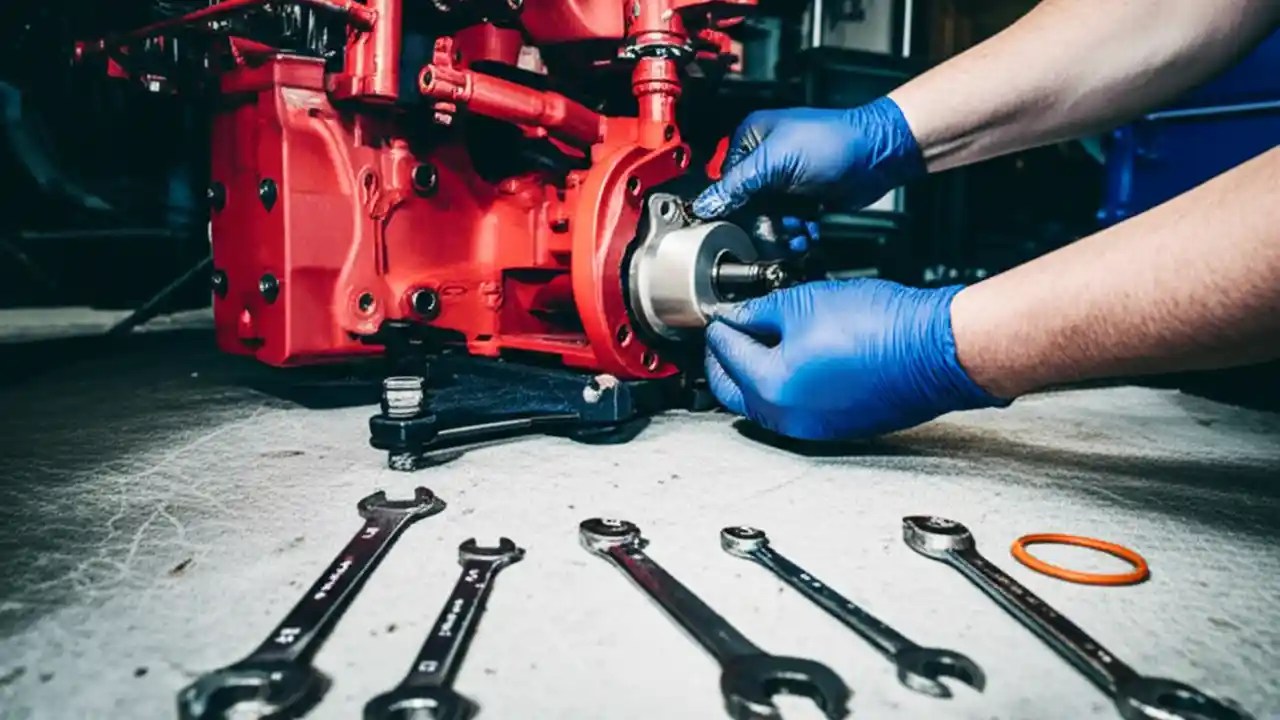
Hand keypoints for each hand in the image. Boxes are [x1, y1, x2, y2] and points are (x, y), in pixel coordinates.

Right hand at [691, 97, 925, 244]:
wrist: (879, 155)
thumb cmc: (833, 143)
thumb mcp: (777, 161)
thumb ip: (739, 184)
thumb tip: (705, 204)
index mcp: (750, 140)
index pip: (723, 184)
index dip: (730, 210)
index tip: (737, 230)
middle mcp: (763, 161)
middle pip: (744, 208)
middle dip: (763, 225)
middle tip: (780, 229)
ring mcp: (783, 182)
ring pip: (766, 221)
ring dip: (782, 234)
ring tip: (799, 233)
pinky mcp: (801, 200)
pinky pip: (787, 226)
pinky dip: (797, 234)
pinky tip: (808, 231)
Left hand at [704, 279, 1007, 440]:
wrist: (935, 349)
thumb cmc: (882, 327)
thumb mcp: (804, 302)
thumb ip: (759, 310)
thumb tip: (738, 315)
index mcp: (771, 386)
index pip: (725, 354)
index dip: (719, 327)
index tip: (718, 314)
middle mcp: (788, 417)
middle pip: (734, 390)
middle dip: (724, 360)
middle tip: (727, 334)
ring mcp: (813, 428)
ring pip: (764, 404)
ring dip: (753, 375)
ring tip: (758, 344)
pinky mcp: (837, 427)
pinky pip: (795, 409)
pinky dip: (784, 387)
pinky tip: (794, 362)